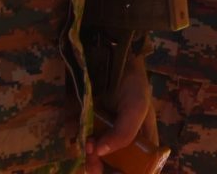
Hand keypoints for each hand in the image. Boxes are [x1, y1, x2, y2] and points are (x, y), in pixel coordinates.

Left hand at [86, 54, 155, 173]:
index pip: (137, 168)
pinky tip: (79, 133)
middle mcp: (120, 142)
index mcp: (140, 141)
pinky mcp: (82, 125)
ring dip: (87, 158)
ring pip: (91, 159)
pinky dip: (75, 141)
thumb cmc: (131, 81)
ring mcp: (100, 134)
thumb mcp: (136, 106)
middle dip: (100, 169)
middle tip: (92, 162)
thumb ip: (124, 133)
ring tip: (87, 144)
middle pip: (111, 168)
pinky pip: (76, 141)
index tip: (112, 172)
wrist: (109, 55)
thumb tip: (101, 153)